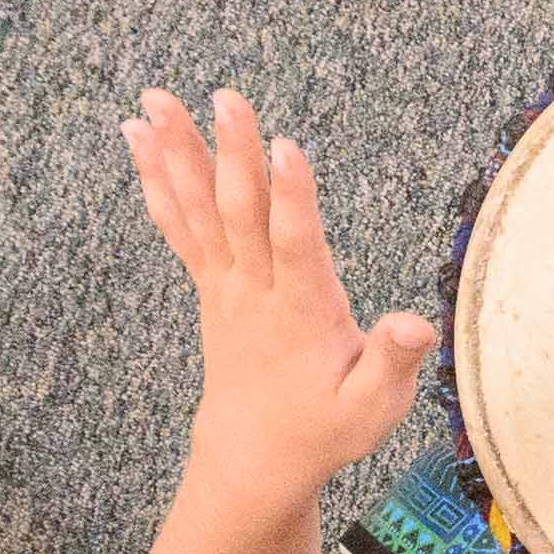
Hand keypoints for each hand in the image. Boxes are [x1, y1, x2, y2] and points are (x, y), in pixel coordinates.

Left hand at [127, 89, 434, 493]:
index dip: (291, 197)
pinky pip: (178, 222)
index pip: (295, 247)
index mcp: (300, 314)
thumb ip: (392, 363)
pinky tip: (138, 137)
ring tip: (156, 99)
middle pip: (240, 213)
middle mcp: (253, 292)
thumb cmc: (323, 429)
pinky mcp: (209, 282)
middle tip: (224, 97)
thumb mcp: (373, 409)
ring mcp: (224, 284)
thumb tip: (415, 325)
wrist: (254, 456)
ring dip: (176, 152)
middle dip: (232, 152)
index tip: (284, 146)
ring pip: (198, 209)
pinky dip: (156, 179)